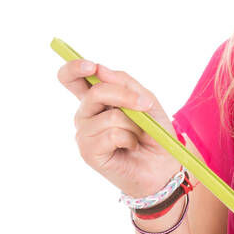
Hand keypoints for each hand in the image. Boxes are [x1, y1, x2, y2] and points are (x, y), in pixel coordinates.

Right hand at [57, 58, 180, 198]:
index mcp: (95, 100)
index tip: (91, 66)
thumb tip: (100, 69)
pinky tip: (130, 147)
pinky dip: (129, 139)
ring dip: (133, 125)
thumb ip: (125, 84)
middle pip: (94, 93)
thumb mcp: (147, 102)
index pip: (71, 79)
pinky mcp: (88, 152)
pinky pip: (112, 134)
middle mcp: (85, 115)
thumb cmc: (154, 134)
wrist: (163, 167)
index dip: (75, 68)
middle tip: (145, 105)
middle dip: (124, 95)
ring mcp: (84, 134)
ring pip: (110, 116)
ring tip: (137, 136)